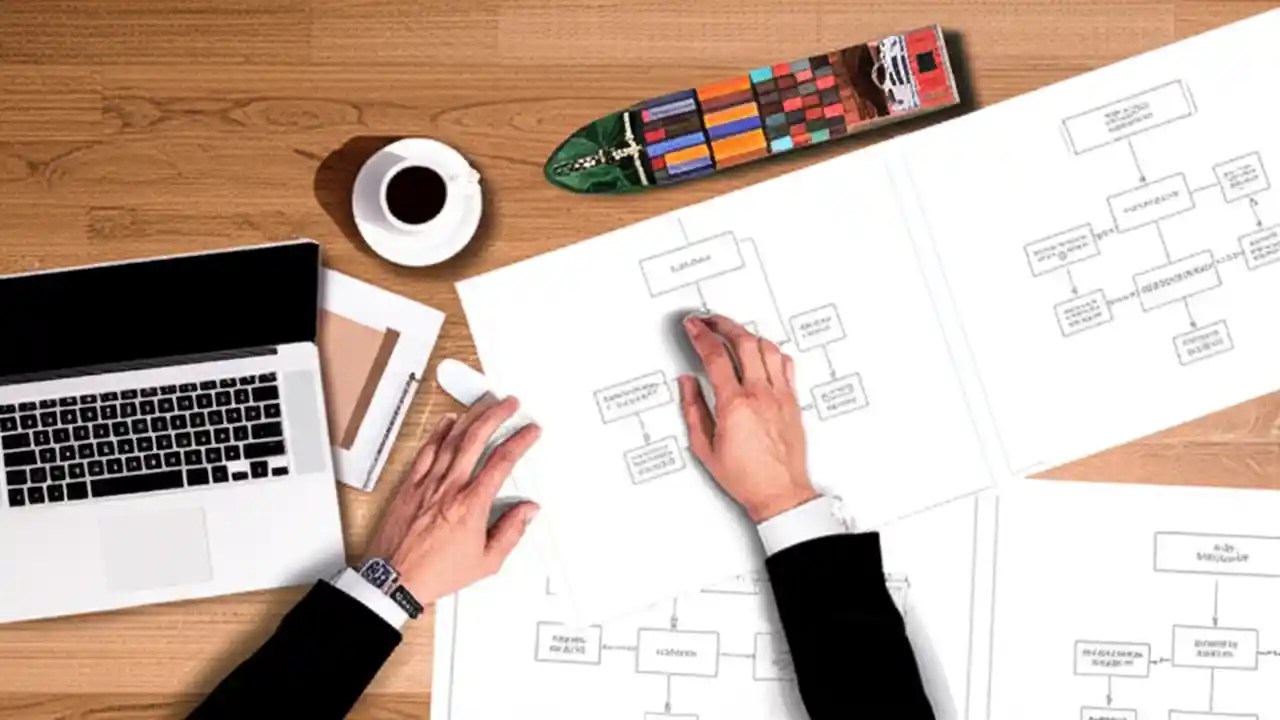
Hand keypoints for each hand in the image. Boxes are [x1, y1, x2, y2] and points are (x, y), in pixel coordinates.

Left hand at [363, 395, 540, 603]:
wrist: (394, 579)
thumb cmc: (435, 572)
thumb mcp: (486, 562)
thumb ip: (510, 532)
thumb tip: (527, 511)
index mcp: (471, 505)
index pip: (502, 462)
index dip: (520, 441)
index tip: (530, 432)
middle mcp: (450, 488)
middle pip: (477, 439)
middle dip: (497, 416)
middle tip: (510, 404)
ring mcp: (428, 483)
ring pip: (452, 439)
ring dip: (471, 417)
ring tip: (485, 405)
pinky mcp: (410, 485)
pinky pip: (426, 451)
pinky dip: (438, 432)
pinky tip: (447, 422)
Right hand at [678, 314, 816, 522]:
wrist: (779, 493)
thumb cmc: (746, 477)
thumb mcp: (705, 447)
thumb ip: (693, 409)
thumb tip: (687, 383)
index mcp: (735, 405)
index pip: (715, 355)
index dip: (700, 334)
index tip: (692, 326)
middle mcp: (760, 395)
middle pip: (743, 341)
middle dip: (723, 323)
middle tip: (710, 320)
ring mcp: (780, 396)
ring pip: (767, 347)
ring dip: (748, 334)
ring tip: (735, 332)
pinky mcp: (793, 401)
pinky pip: (786, 364)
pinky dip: (772, 352)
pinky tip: (763, 352)